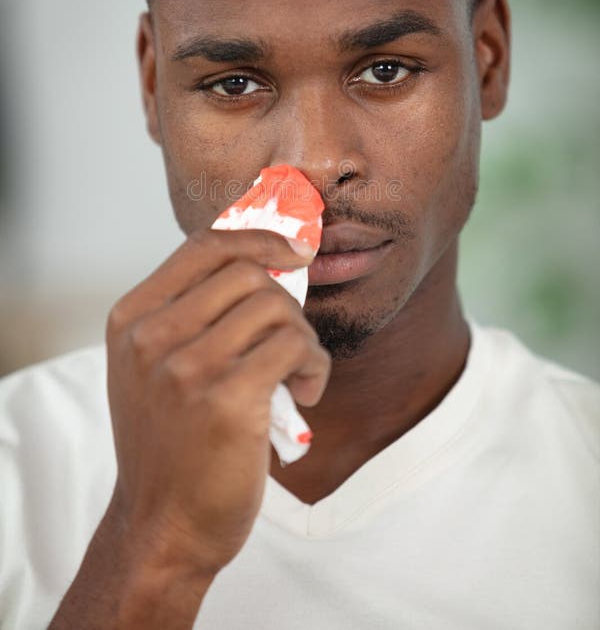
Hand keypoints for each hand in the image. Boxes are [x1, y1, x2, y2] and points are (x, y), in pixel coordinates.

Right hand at [105, 228, 330, 580]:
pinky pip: (294, 347)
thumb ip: (189, 314)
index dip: (258, 238)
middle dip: (285, 301)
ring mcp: (186, 367)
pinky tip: (305, 392)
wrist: (163, 527)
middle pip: (247, 273)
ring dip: (303, 338)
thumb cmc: (171, 444)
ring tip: (299, 373)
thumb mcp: (153, 368)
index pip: (203, 246)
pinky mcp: (227, 399)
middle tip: (290, 342)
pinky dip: (314, 365)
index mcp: (131, 320)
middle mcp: (151, 337)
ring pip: (276, 308)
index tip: (295, 250)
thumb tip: (265, 260)